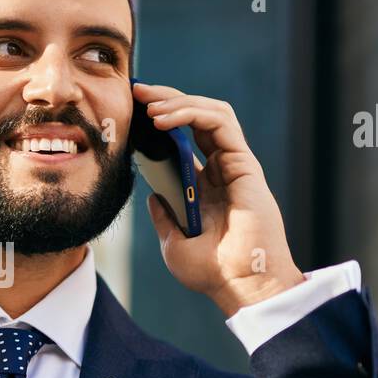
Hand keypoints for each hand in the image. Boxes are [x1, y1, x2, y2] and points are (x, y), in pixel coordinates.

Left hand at [133, 81, 305, 316]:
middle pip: (195, 119)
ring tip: (149, 106)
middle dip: (165, 99)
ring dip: (177, 102)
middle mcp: (221, 171)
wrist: (241, 286)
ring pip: (210, 113)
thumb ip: (163, 216)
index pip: (184, 140)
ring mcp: (235, 165)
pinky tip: (164, 121)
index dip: (160, 121)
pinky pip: (221, 123)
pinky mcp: (245, 164)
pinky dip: (192, 113)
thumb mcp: (174, 244)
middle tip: (136, 91)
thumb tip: (151, 195)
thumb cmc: (213, 273)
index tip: (131, 112)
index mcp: (206, 187)